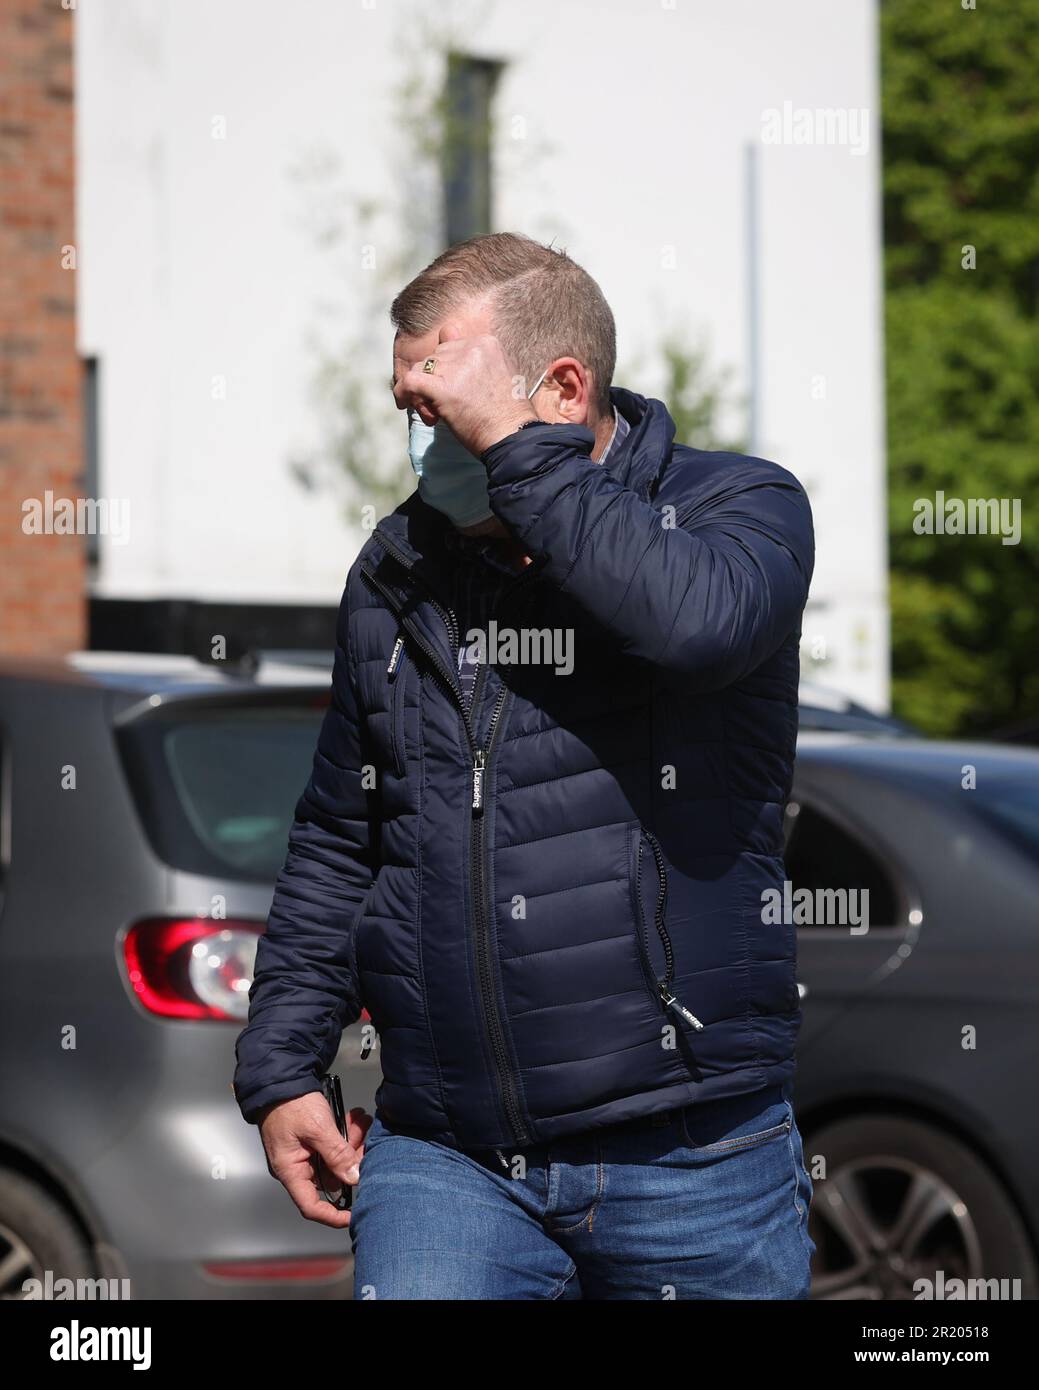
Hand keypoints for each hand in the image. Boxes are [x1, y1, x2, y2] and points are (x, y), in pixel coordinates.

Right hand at [258, 1092, 371, 1228]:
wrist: (281, 1078)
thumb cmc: (289, 1103)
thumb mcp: (317, 1128)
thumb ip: (336, 1155)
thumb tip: (354, 1178)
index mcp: (290, 1170)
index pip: (311, 1206)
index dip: (333, 1215)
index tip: (354, 1213)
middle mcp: (298, 1166)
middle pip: (331, 1178)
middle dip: (352, 1162)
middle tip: (366, 1145)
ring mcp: (306, 1153)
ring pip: (336, 1159)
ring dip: (352, 1143)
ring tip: (361, 1123)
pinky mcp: (313, 1140)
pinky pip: (333, 1145)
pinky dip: (346, 1134)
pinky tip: (354, 1119)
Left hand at [393, 335, 537, 455]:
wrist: (513, 438)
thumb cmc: (507, 414)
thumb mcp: (498, 373)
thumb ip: (474, 355)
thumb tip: (446, 331)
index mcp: (486, 343)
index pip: (451, 345)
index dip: (446, 368)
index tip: (451, 388)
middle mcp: (472, 348)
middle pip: (435, 356)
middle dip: (434, 379)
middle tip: (441, 406)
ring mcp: (458, 366)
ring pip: (421, 368)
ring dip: (421, 390)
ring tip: (434, 413)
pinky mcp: (444, 387)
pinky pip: (410, 381)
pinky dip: (402, 391)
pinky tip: (403, 402)